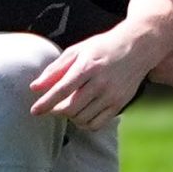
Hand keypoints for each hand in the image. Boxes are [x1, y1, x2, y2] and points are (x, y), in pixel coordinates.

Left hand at [28, 28, 158, 131]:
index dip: (46, 102)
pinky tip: (81, 115)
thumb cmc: (103, 47)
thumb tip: (35, 88)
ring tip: (68, 107)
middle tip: (52, 107)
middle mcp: (101, 82)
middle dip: (56, 111)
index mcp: (88, 66)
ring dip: (70, 116)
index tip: (34, 111)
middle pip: (71, 108)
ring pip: (82, 118)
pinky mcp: (120, 104)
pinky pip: (97, 124)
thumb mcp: (77, 51)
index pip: (62, 89)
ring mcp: (112, 95)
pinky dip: (84, 124)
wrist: (138, 47)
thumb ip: (55, 69)